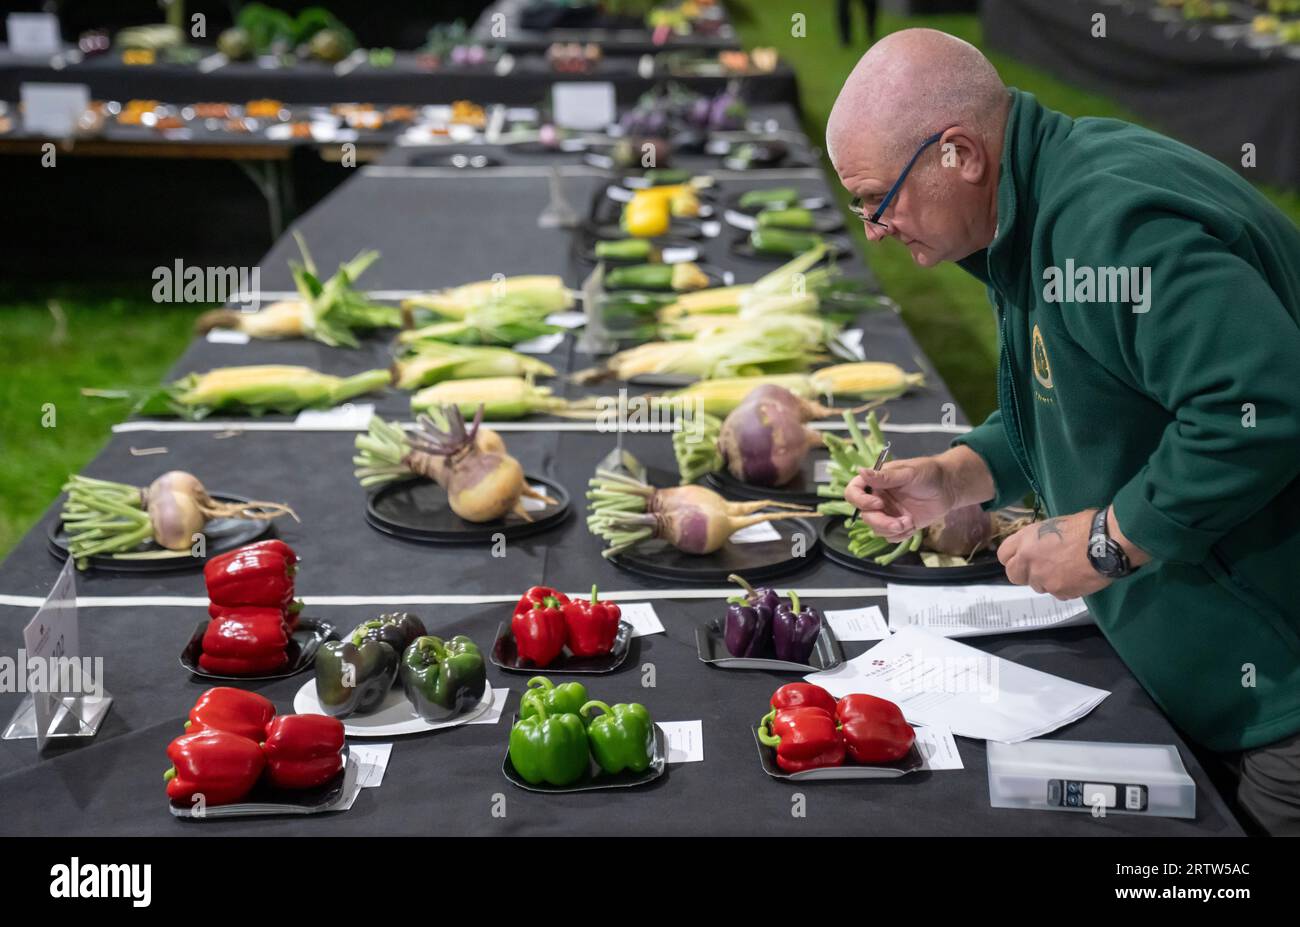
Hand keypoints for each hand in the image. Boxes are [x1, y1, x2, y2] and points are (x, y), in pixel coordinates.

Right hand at [845, 455, 956, 542]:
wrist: (949, 488)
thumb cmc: (928, 474)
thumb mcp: (908, 473)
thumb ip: (884, 476)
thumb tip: (860, 470)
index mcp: (875, 482)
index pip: (853, 492)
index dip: (860, 500)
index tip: (878, 503)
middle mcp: (877, 498)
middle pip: (865, 515)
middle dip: (881, 522)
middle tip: (899, 523)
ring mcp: (887, 512)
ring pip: (876, 529)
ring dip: (891, 530)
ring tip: (909, 523)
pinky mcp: (898, 524)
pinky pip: (890, 536)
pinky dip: (900, 535)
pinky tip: (912, 526)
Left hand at [997, 509, 1111, 598]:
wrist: (1107, 543)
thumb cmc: (1085, 526)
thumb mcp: (1053, 524)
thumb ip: (1037, 539)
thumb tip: (1037, 546)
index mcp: (1025, 540)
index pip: (1003, 555)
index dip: (1013, 556)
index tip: (1021, 557)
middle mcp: (1029, 561)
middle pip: (1013, 575)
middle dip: (1024, 572)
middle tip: (1040, 567)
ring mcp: (1044, 579)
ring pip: (1037, 586)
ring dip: (1046, 580)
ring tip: (1065, 569)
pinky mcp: (1060, 592)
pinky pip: (1057, 593)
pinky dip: (1064, 588)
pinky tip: (1077, 577)